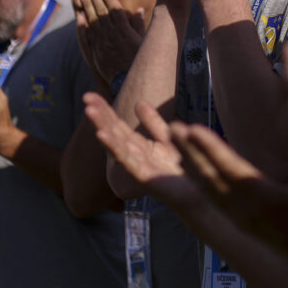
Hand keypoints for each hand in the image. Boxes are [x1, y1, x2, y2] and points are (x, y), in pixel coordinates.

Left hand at [73, 0, 145, 90]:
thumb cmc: (140, 61)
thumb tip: (139, 10)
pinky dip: (82, 26)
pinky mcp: (95, 53)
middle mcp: (111, 36)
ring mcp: (101, 44)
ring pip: (93, 22)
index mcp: (125, 32)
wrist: (128, 82)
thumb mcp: (144, 42)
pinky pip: (87, 36)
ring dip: (87, 8)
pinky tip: (79, 16)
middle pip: (102, 13)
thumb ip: (139, 25)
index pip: (115, 10)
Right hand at [84, 93, 197, 209]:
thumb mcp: (168, 138)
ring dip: (103, 127)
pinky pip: (127, 160)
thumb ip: (153, 123)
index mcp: (140, 147)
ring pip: (117, 144)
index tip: (90, 95)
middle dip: (100, 115)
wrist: (202, 191)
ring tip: (89, 111)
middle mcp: (135, 156)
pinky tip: (101, 135)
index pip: (117, 125)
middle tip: (85, 96)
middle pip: (114, 132)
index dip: (104, 110)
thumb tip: (138, 102)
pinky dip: (114, 147)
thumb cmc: (184, 169)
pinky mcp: (144, 177)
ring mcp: (138, 167)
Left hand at [170, 121, 287, 276]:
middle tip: (172, 126)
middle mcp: (245, 208)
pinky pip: (209, 195)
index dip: (211, 148)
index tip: (193, 128)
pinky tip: (184, 160)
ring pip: (205, 186)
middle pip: (210, 176)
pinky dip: (194, 175)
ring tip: (172, 135)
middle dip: (190, 150)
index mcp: (264, 198)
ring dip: (187, 161)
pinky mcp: (236, 218)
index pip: (231, 169)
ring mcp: (237, 215)